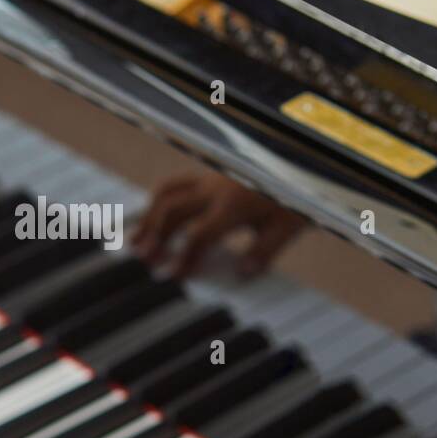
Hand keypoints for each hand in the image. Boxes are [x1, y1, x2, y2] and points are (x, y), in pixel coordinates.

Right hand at [132, 172, 305, 277]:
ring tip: (135, 239)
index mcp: (233, 204)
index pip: (199, 235)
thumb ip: (264, 251)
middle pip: (172, 212)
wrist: (301, 161)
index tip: (173, 276)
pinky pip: (176, 183)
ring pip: (167, 194)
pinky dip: (159, 200)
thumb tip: (242, 273)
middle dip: (155, 236)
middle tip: (143, 258)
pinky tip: (153, 215)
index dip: (183, 257)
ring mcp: (210, 178)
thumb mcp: (288, 226)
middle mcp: (216, 189)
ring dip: (149, 217)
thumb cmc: (295, 194)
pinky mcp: (210, 174)